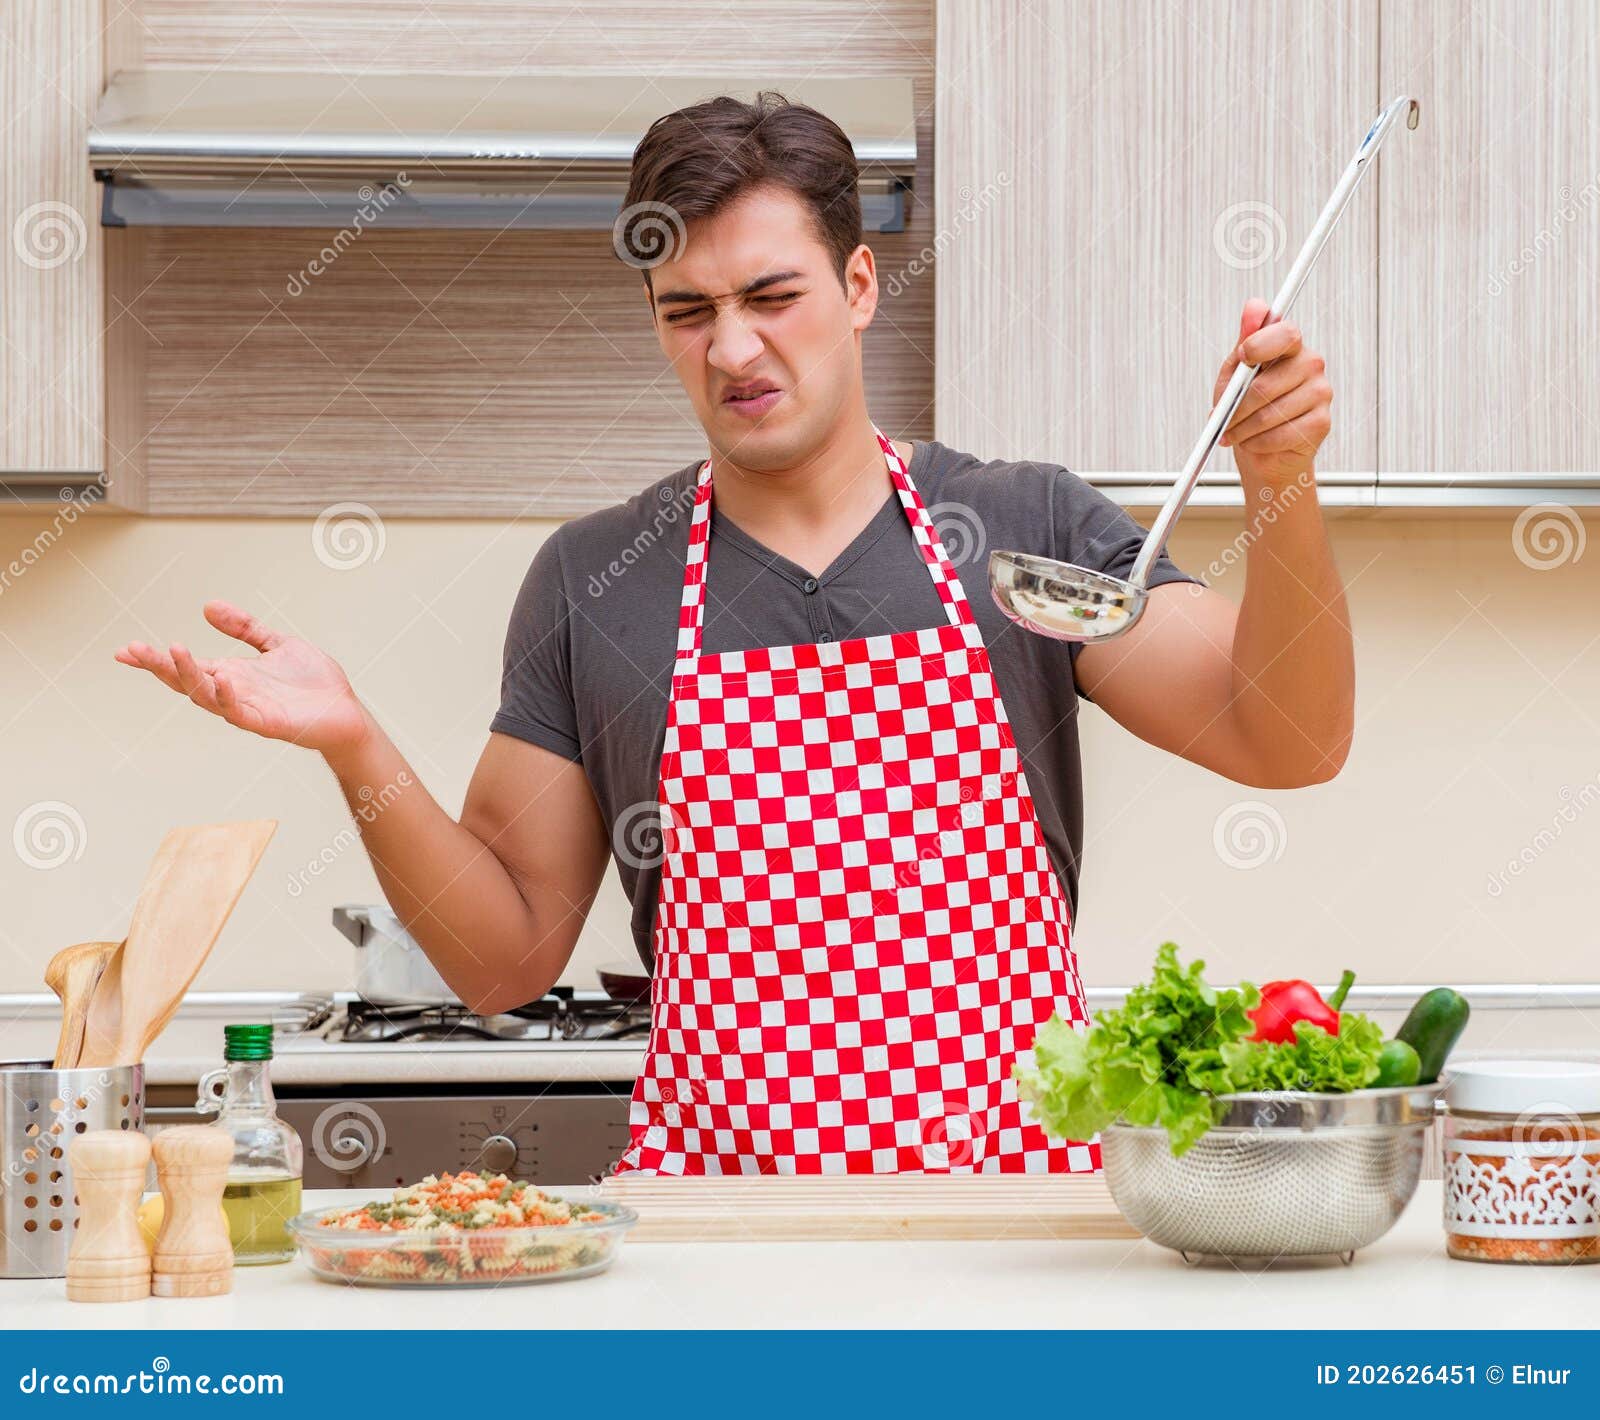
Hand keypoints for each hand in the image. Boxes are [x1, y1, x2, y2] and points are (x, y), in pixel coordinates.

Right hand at [114, 600, 372, 757]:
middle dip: (159, 666)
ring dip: (188, 676)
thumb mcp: (277, 644)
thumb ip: (244, 628)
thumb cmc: (314, 684)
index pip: (186, 666)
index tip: (124, 650)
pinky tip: (222, 679)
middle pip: (186, 681)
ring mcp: (248, 710)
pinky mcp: (269, 723)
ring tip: (172, 651)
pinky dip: (228, 698)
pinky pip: (241, 713)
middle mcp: (233, 694)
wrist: (346, 712)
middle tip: (133, 649)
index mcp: (231, 675)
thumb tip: (207, 606)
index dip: (155, 660)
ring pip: (207, 697)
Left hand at [1213, 298, 1332, 487]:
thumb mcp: (1235, 374)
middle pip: (1265, 385)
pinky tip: (1253, 443)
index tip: (1242, 358)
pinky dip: (1256, 443)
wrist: (1263, 453)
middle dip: (1235, 408)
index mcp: (1290, 346)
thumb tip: (1254, 305)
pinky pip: (1279, 434)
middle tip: (1221, 420)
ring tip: (1234, 433)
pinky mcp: (1321, 423)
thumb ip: (1244, 341)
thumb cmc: (1246, 409)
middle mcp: (1311, 365)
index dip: (1260, 345)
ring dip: (1242, 429)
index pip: (1285, 334)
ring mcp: (1321, 393)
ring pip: (1269, 413)